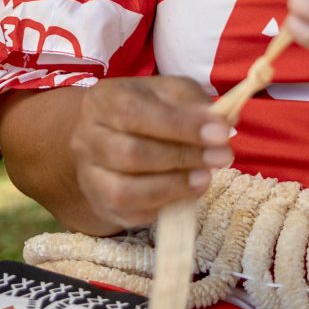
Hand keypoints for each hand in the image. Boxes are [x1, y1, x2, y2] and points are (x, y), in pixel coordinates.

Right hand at [67, 77, 231, 232]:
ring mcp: (90, 174)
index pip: (134, 112)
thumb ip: (194, 103)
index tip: (220, 134)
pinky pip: (130, 214)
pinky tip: (186, 195)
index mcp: (104, 100)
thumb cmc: (149, 112)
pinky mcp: (101, 204)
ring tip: (205, 179)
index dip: (180, 126)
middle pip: (130, 153)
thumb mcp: (171, 94)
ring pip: (125, 190)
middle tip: (221, 158)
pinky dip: (163, 206)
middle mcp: (87, 136)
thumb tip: (220, 123)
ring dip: (171, 187)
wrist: (114, 138)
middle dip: (181, 157)